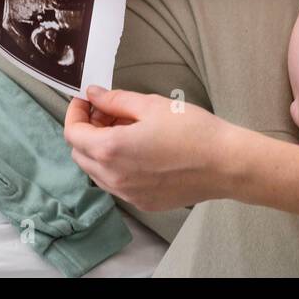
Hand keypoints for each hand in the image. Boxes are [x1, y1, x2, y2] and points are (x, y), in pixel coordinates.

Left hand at [62, 85, 237, 212]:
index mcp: (111, 150)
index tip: (86, 101)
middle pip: (80, 154)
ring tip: (126, 129)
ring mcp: (128, 194)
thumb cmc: (193, 131)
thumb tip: (93, 95)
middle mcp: (114, 177)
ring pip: (96, 172)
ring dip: (100, 150)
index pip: (73, 133)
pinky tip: (140, 150)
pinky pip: (117, 184)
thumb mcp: (151, 105)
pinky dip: (117, 166)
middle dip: (87, 130)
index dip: (75, 113)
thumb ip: (116, 100)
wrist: (226, 164)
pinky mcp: (143, 202)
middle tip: (109, 112)